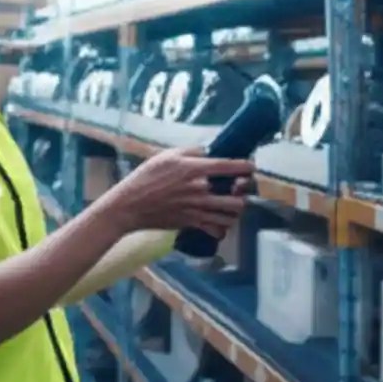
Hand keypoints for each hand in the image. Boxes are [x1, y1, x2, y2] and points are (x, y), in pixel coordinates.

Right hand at [99, 147, 254, 238]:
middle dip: (244, 192)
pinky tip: (221, 222)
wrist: (131, 205)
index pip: (229, 167)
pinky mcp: (192, 223)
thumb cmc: (146, 176)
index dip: (246, 167)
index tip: (251, 167)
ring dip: (236, 210)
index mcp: (195, 169)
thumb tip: (208, 152)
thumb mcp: (167, 156)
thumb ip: (191, 152)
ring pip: (231, 215)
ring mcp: (197, 209)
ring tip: (234, 205)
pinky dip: (222, 228)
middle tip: (242, 189)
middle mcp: (201, 190)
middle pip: (237, 196)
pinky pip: (216, 229)